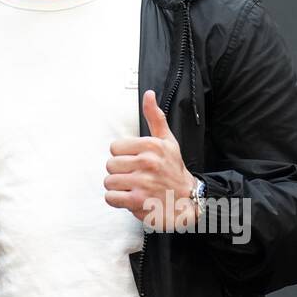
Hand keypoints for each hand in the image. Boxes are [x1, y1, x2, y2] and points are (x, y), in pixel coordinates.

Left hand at [104, 90, 196, 230]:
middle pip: (110, 165)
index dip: (123, 156)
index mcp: (151, 146)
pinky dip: (118, 200)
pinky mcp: (138, 201)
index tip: (134, 161)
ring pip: (109, 181)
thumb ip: (155, 117)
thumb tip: (149, 95)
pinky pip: (111, 197)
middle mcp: (147, 163)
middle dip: (120, 172)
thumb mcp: (167, 141)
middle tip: (134, 176)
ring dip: (119, 187)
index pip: (115, 147)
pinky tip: (131, 198)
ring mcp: (142, 183)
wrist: (187, 201)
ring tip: (133, 187)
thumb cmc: (174, 171)